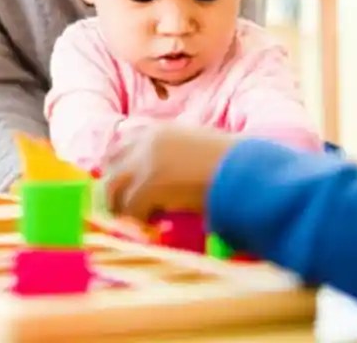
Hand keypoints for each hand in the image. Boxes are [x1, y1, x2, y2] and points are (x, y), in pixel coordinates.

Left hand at [100, 122, 238, 221]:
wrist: (247, 171)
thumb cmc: (231, 163)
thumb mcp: (194, 149)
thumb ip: (170, 157)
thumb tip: (154, 184)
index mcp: (158, 129)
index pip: (119, 145)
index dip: (118, 168)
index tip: (123, 187)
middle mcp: (147, 140)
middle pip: (109, 164)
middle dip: (114, 188)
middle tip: (124, 210)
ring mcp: (146, 161)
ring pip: (112, 186)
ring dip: (121, 207)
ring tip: (138, 221)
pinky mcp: (150, 184)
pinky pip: (130, 207)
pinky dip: (139, 220)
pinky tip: (155, 225)